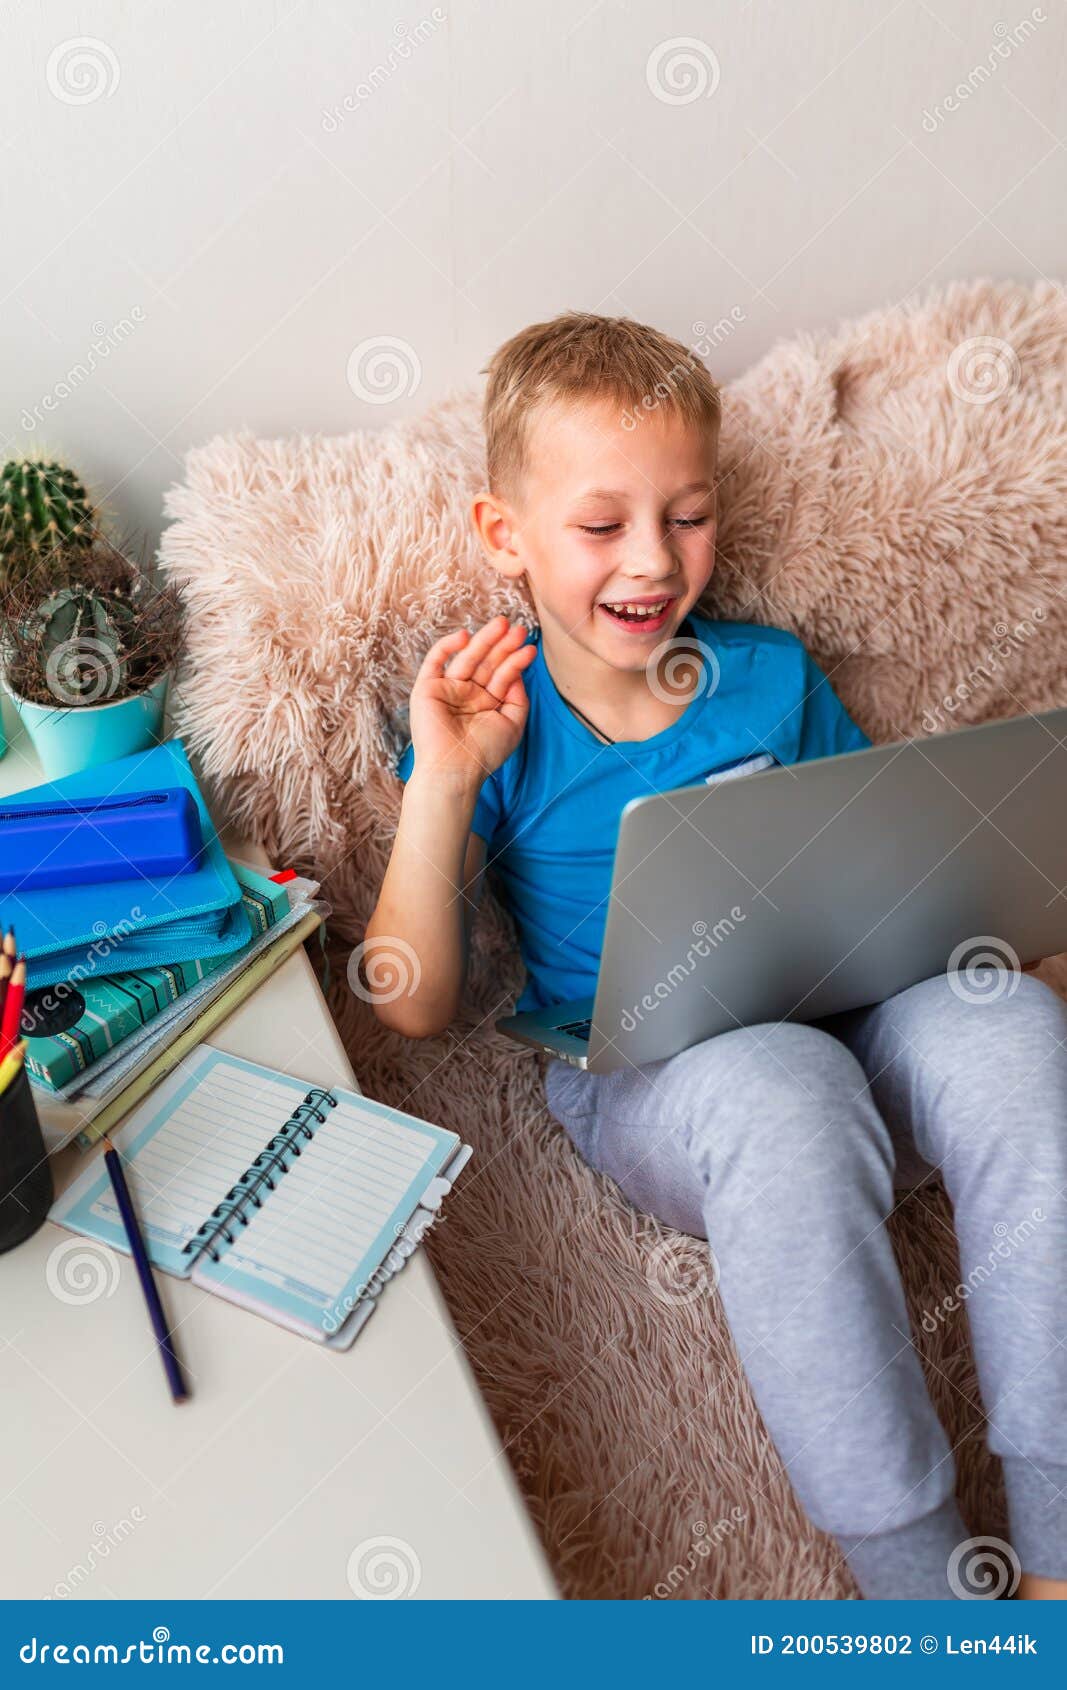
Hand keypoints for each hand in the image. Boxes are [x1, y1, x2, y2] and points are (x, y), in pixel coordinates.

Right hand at [408, 615, 537, 789]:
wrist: (455, 770)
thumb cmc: (485, 753)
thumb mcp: (513, 723)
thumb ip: (518, 697)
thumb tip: (517, 672)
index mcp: (486, 703)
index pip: (502, 675)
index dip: (516, 661)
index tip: (530, 649)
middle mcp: (467, 695)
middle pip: (487, 663)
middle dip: (503, 645)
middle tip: (519, 628)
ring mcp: (447, 690)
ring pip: (467, 658)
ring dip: (484, 640)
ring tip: (503, 623)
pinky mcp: (427, 688)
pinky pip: (435, 661)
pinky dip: (447, 646)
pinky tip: (465, 636)